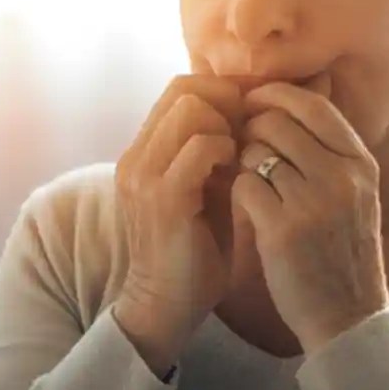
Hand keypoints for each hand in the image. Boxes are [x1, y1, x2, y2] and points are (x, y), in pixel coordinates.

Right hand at [114, 75, 245, 355]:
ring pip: (191, 110)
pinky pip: (199, 148)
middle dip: (227, 103)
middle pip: (185, 90)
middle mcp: (136, 155)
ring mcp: (144, 174)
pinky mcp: (163, 197)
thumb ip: (216, 149)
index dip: (221, 91)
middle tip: (249, 133)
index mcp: (144, 150)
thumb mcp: (205, 185)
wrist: (168, 302)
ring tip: (241, 155)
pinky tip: (238, 173)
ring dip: (227, 126)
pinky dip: (226, 151)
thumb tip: (252, 110)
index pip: (180, 87)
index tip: (250, 116)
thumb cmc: (196, 244)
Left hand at [231, 73, 388, 352]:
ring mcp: (313, 202)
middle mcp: (341, 177)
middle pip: (277, 123)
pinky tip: (247, 208)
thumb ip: (331, 150)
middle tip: (243, 144)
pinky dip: (237, 192)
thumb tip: (297, 98)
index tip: (255, 100)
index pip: (314, 106)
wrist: (347, 314)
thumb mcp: (355, 193)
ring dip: (243, 163)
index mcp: (360, 163)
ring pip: (255, 153)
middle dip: (252, 129)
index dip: (278, 95)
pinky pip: (243, 185)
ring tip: (250, 182)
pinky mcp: (283, 229)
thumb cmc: (343, 250)